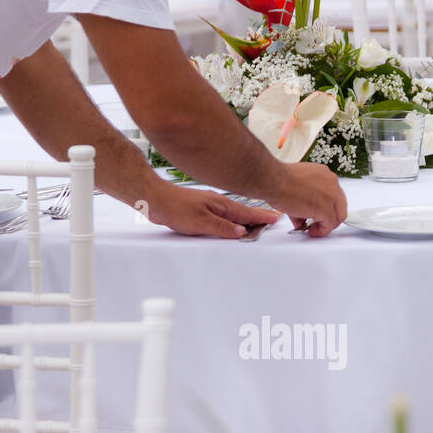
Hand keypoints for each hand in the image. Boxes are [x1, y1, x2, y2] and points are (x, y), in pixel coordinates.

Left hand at [147, 182, 279, 238]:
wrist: (156, 200)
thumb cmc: (176, 208)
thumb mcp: (201, 222)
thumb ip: (223, 228)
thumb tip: (242, 233)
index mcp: (222, 205)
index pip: (248, 212)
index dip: (262, 217)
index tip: (276, 218)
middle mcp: (219, 204)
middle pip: (244, 213)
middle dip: (258, 217)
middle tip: (273, 221)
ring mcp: (211, 206)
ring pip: (234, 215)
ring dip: (246, 220)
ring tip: (258, 224)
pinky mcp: (203, 211)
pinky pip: (223, 217)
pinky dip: (232, 221)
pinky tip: (232, 225)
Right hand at [270, 163, 346, 237]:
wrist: (275, 181)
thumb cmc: (280, 180)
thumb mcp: (297, 186)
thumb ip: (305, 199)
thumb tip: (303, 215)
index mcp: (324, 175)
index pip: (334, 194)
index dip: (328, 207)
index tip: (319, 214)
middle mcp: (331, 182)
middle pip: (340, 205)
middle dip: (330, 217)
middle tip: (319, 224)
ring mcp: (331, 195)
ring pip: (337, 215)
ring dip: (326, 225)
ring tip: (314, 229)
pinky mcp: (326, 208)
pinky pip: (329, 224)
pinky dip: (322, 231)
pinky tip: (313, 231)